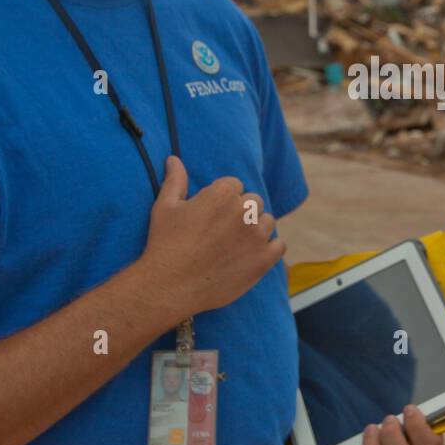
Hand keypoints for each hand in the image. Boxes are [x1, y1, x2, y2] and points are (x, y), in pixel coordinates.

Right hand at [137, 156, 284, 327]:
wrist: (169, 286)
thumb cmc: (165, 244)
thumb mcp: (165, 206)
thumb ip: (175, 180)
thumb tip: (173, 158)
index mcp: (222, 193)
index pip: (235, 185)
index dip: (223, 199)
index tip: (212, 215)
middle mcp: (244, 210)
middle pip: (254, 201)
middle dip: (241, 212)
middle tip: (222, 232)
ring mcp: (257, 235)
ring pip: (267, 221)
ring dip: (256, 229)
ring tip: (235, 244)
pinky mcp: (264, 259)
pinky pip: (279, 245)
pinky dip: (270, 249)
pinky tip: (252, 255)